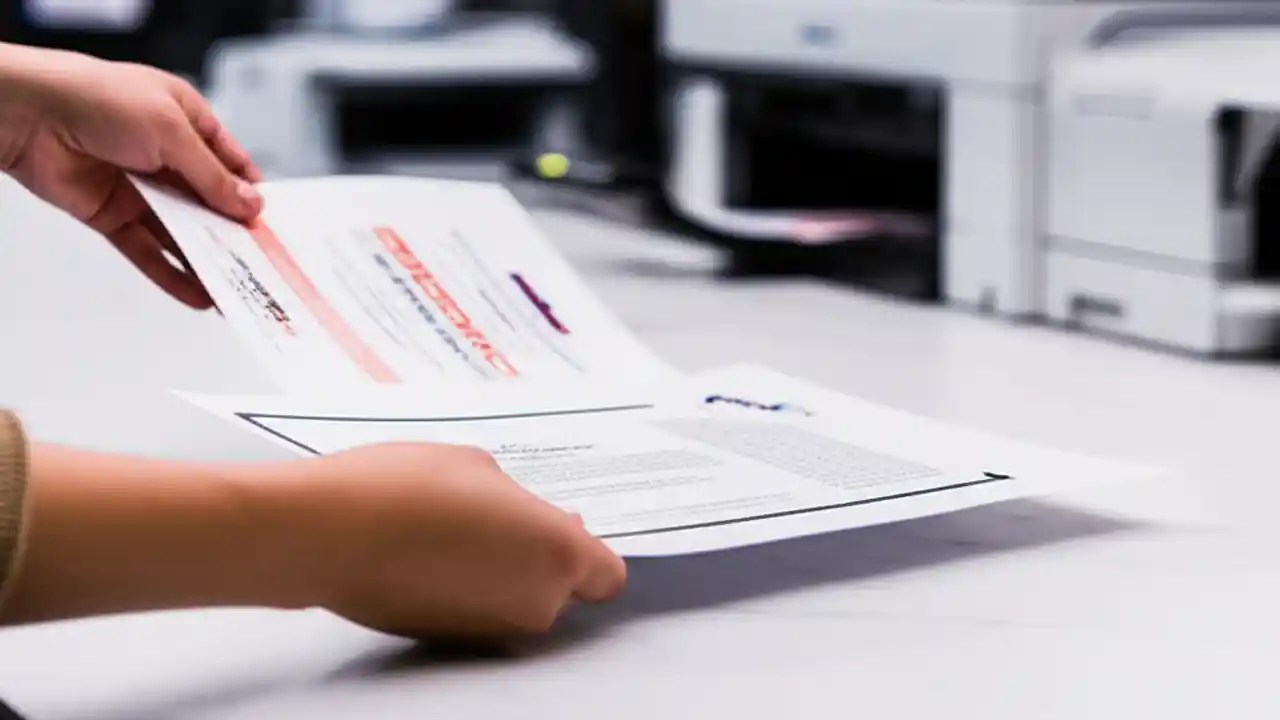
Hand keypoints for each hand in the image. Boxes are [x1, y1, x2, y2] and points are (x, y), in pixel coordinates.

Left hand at [0, 44, 261, 308]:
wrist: (28, 113)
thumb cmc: (96, 97)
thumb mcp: (173, 131)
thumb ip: (212, 176)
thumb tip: (248, 204)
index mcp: (184, 120)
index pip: (229, 163)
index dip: (249, 192)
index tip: (268, 222)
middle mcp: (163, 154)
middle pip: (208, 202)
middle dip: (232, 232)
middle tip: (259, 262)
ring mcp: (137, 186)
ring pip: (180, 231)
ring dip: (206, 259)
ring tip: (235, 287)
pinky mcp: (111, 214)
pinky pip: (147, 249)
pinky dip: (171, 273)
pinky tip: (197, 293)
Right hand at [2, 442, 626, 640]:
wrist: (328, 534)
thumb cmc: (406, 488)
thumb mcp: (478, 465)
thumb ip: (519, 500)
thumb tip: (526, 518)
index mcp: (557, 553)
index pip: (606, 574)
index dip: (586, 552)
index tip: (563, 528)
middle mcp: (535, 603)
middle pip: (561, 589)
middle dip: (539, 558)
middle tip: (499, 517)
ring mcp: (491, 628)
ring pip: (517, 600)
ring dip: (501, 573)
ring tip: (455, 530)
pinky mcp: (449, 640)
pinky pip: (478, 612)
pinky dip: (466, 590)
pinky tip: (430, 555)